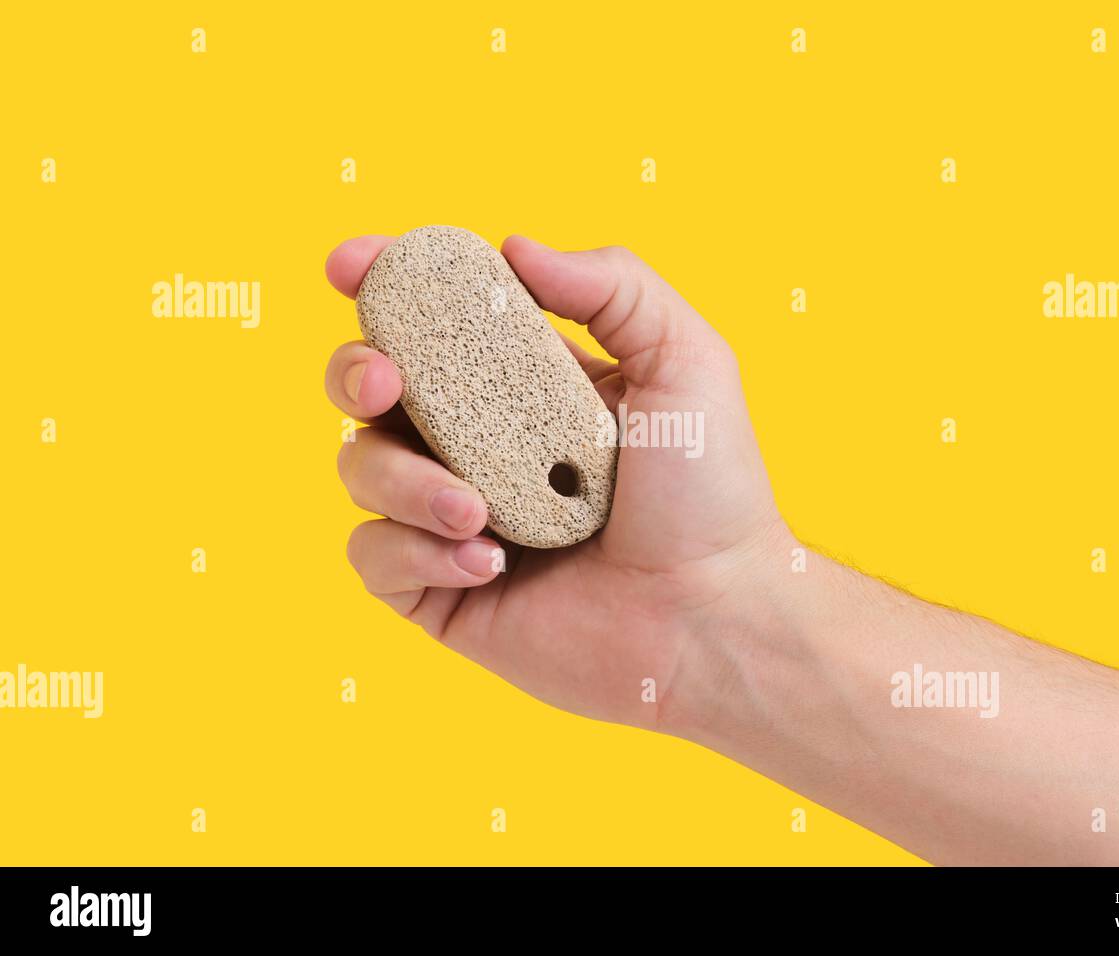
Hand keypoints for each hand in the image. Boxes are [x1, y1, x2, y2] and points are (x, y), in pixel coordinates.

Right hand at [325, 235, 791, 729]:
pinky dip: (415, 551)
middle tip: (387, 382)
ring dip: (402, 480)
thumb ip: (611, 286)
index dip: (383, 284)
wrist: (713, 615)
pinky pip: (375, 555)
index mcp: (527, 383)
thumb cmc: (711, 491)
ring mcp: (456, 517)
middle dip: (355, 369)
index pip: (436, 321)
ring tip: (478, 512)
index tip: (352, 264)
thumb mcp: (683, 359)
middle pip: (369, 386)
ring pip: (361, 469)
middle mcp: (482, 444)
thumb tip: (512, 247)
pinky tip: (489, 564)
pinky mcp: (441, 589)